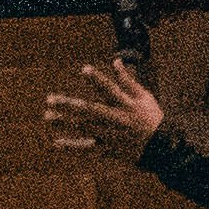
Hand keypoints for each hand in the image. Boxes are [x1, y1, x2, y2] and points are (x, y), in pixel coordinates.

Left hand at [46, 57, 167, 154]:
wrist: (161, 147)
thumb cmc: (151, 117)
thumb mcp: (143, 96)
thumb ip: (127, 79)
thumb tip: (115, 61)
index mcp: (125, 104)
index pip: (110, 89)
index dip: (98, 79)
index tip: (84, 69)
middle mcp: (116, 118)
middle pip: (89, 110)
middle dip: (68, 104)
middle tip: (49, 99)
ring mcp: (111, 135)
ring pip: (84, 128)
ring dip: (64, 123)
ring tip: (47, 117)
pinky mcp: (109, 148)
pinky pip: (88, 148)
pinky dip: (72, 146)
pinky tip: (57, 142)